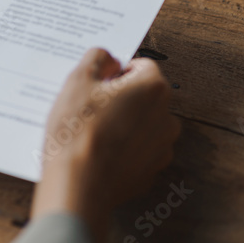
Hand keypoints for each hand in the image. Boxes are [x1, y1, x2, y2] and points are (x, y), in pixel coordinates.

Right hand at [31, 48, 180, 242]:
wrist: (77, 184)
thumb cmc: (77, 130)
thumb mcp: (78, 79)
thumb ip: (98, 58)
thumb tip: (110, 59)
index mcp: (153, 88)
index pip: (141, 66)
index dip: (117, 72)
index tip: (98, 84)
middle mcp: (166, 116)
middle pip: (145, 95)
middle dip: (122, 97)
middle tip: (92, 107)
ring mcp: (162, 147)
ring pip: (144, 123)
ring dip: (126, 122)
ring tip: (95, 132)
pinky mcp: (152, 171)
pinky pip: (140, 151)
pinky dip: (125, 148)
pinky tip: (101, 153)